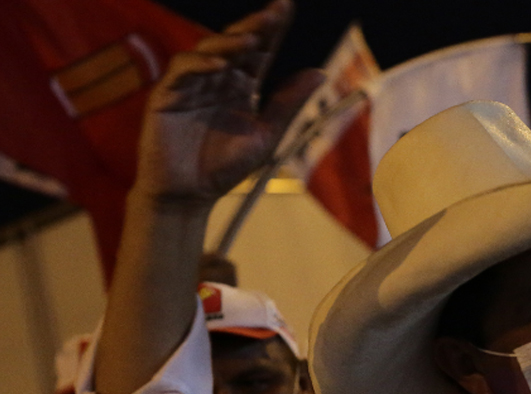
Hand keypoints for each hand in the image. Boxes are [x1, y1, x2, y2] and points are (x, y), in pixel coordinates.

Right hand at [133, 0, 322, 205]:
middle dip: (255, 26)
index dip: (272, 29)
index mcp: (242, 86)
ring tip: (252, 39)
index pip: (259, 51)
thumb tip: (320, 73)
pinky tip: (222, 66)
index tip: (286, 7)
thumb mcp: (267, 134)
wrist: (191, 195)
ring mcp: (191, 85)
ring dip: (230, 43)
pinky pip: (182, 71)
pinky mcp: (168, 95)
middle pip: (235, 44)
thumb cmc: (226, 167)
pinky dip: (201, 65)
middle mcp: (217, 79)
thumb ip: (288, 103)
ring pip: (208, 51)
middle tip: (274, 12)